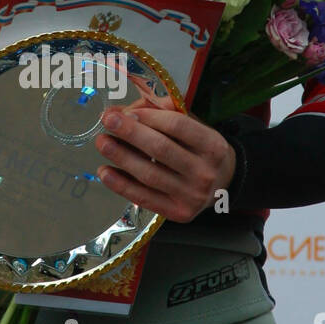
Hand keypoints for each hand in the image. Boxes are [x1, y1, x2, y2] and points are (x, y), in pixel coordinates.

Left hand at [94, 93, 236, 222]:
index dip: (148, 117)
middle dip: (130, 133)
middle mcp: (205, 172)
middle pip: (161, 149)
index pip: (177, 126)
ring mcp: (192, 196)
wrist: (222, 185)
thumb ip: (162, 113)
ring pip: (149, 174)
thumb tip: (124, 111)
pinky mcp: (178, 213)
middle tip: (107, 121)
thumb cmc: (201, 150)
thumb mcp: (193, 126)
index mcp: (213, 145)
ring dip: (121, 157)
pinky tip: (105, 171)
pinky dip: (121, 185)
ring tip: (102, 143)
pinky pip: (143, 197)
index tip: (126, 112)